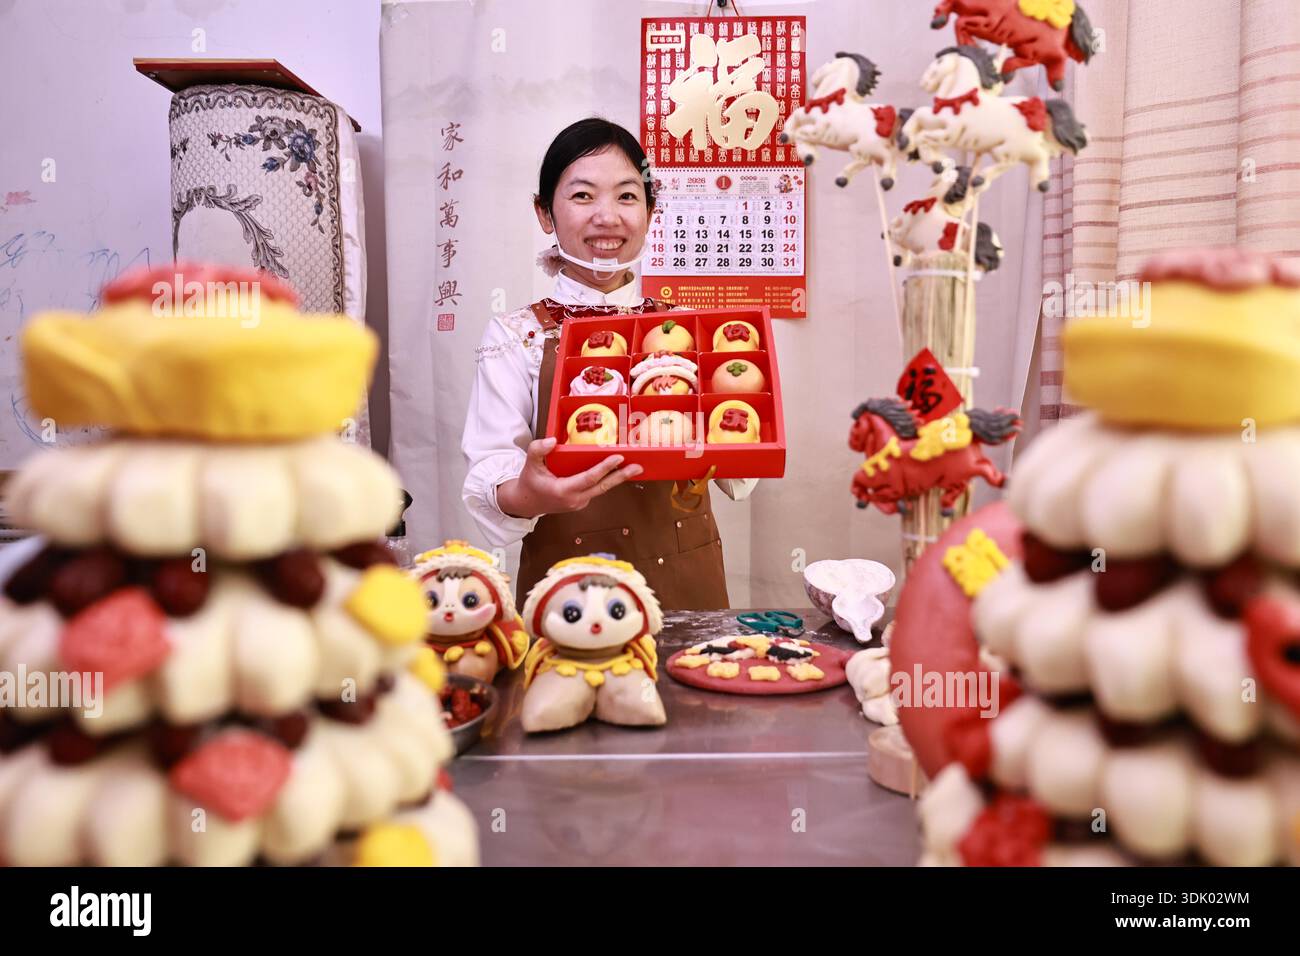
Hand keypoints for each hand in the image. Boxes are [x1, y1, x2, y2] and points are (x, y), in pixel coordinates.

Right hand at [496, 437, 642, 518]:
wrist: (526, 503)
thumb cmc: (530, 482)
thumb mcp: (529, 464)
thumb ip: (538, 449)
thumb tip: (553, 440)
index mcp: (563, 491)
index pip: (589, 478)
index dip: (605, 468)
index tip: (618, 457)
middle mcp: (574, 499)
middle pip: (603, 487)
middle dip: (621, 476)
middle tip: (638, 466)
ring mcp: (579, 503)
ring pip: (602, 489)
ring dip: (618, 478)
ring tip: (634, 467)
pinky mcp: (581, 502)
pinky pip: (597, 490)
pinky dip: (608, 480)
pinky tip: (618, 471)